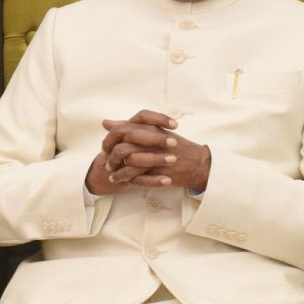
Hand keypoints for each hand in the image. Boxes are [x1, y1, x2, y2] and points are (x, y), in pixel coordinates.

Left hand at [84, 110, 211, 194]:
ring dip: (116, 170)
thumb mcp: (154, 131)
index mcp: (150, 128)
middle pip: (122, 145)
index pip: (122, 129)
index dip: (110, 139)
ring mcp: (155, 155)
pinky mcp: (158, 170)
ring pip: (127, 161)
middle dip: (111, 156)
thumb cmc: (175, 146)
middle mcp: (152, 140)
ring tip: (111, 175)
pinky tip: (119, 180)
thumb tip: (106, 122)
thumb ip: (129, 126)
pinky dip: (124, 178)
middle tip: (107, 163)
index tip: (106, 146)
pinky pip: (136, 175)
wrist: (198, 163)